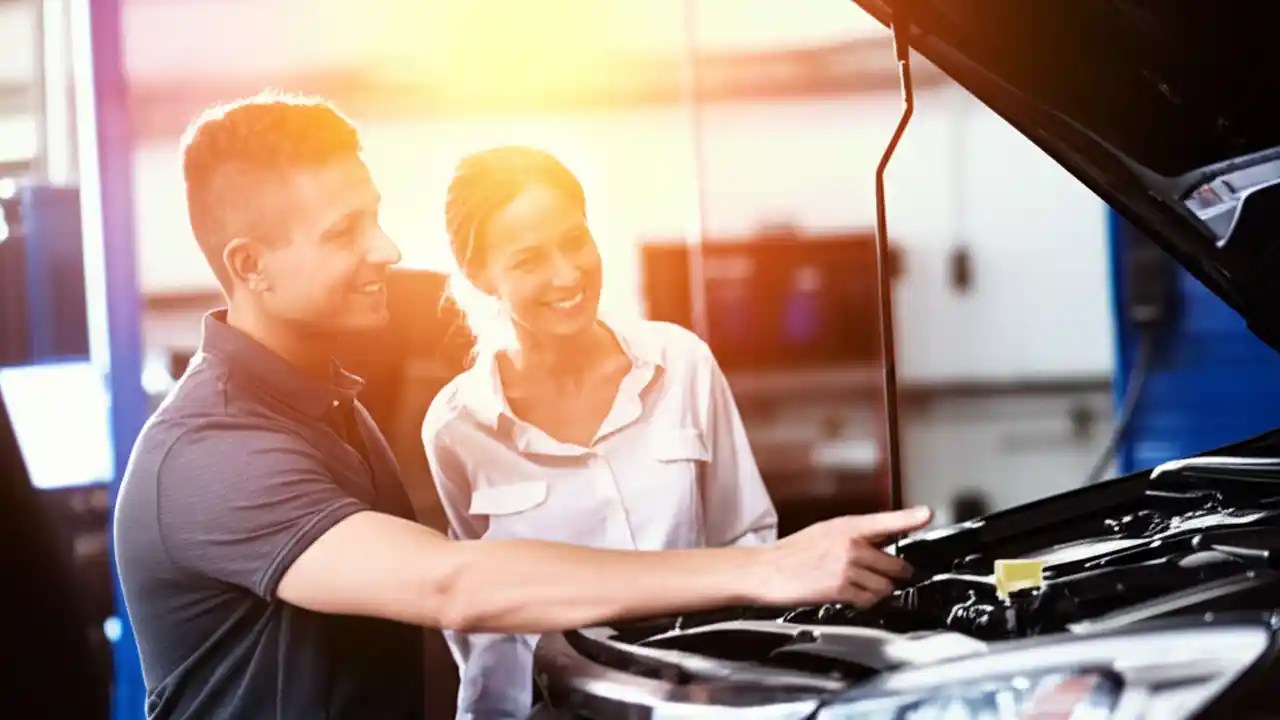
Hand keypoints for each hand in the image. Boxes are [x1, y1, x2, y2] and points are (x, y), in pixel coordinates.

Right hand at [751, 506, 932, 607]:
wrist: (768, 570)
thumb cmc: (793, 552)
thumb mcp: (825, 531)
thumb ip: (855, 534)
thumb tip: (882, 538)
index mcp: (847, 526)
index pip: (885, 521)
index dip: (909, 518)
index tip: (926, 514)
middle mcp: (850, 545)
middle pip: (895, 564)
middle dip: (895, 573)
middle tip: (891, 575)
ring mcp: (846, 568)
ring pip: (885, 586)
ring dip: (879, 590)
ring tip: (863, 586)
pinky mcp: (841, 589)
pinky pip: (869, 600)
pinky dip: (866, 601)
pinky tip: (854, 595)